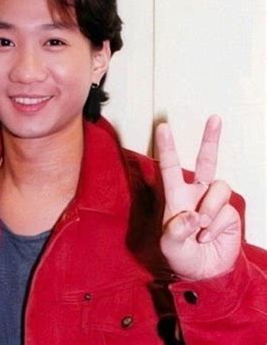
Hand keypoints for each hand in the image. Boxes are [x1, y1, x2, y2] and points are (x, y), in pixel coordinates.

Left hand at [156, 115, 240, 280]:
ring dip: (210, 208)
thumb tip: (193, 215)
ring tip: (200, 228)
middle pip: (206, 161)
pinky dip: (216, 225)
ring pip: (219, 187)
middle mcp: (194, 193)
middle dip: (211, 140)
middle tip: (215, 118)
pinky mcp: (228, 212)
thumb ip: (177, 231)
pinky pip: (226, 210)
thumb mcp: (170, 247)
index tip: (163, 127)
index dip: (167, 147)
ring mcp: (212, 201)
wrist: (204, 273)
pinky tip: (208, 236)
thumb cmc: (181, 256)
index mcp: (174, 196)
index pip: (169, 167)